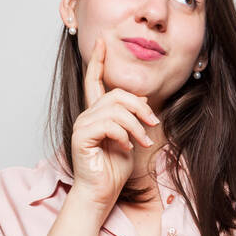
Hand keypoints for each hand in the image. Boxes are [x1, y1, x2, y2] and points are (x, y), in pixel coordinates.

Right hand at [70, 37, 160, 206]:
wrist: (101, 193)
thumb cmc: (114, 169)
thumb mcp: (130, 138)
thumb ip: (132, 117)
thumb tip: (140, 97)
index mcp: (96, 114)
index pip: (94, 81)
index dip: (98, 61)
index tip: (102, 42)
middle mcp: (87, 115)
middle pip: (116, 95)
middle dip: (140, 108)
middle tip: (153, 124)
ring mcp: (82, 125)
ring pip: (116, 109)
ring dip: (136, 126)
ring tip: (143, 142)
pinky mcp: (81, 136)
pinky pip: (109, 124)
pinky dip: (124, 135)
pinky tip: (127, 147)